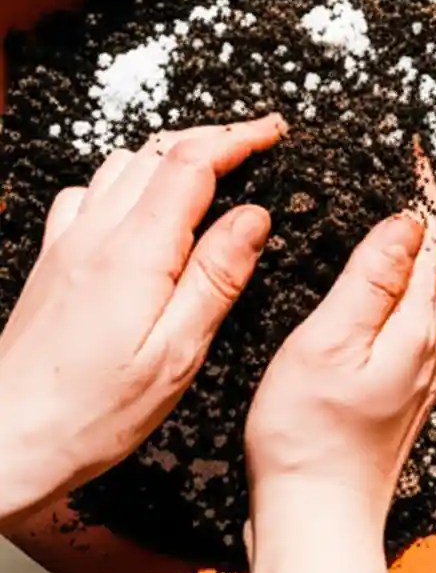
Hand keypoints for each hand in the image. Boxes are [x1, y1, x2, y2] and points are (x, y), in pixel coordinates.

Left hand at [0, 117, 285, 528]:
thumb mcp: (177, 354)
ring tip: (211, 168)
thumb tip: (254, 218)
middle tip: (256, 142)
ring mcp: (66, 244)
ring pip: (121, 166)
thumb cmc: (90, 414)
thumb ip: (217, 278)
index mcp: (135, 253)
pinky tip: (140, 207)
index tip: (273, 130)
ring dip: (170, 154)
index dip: (237, 137)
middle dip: (212, 136)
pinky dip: (126, 181)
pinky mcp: (51, 262)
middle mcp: (95, 235)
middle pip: (156, 152)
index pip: (191, 162)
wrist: (5, 442)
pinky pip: (88, 195)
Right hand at [244, 163, 435, 572]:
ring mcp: (419, 373)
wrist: (316, 515)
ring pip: (419, 294)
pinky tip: (367, 290)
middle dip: (416, 214)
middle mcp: (430, 348)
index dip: (421, 190)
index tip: (412, 151)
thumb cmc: (310, 437)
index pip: (430, 239)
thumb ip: (371, 279)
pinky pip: (404, 323)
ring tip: (382, 214)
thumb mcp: (331, 342)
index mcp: (417, 328)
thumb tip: (407, 220)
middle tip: (396, 170)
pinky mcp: (400, 392)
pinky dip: (391, 290)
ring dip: (405, 251)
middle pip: (431, 264)